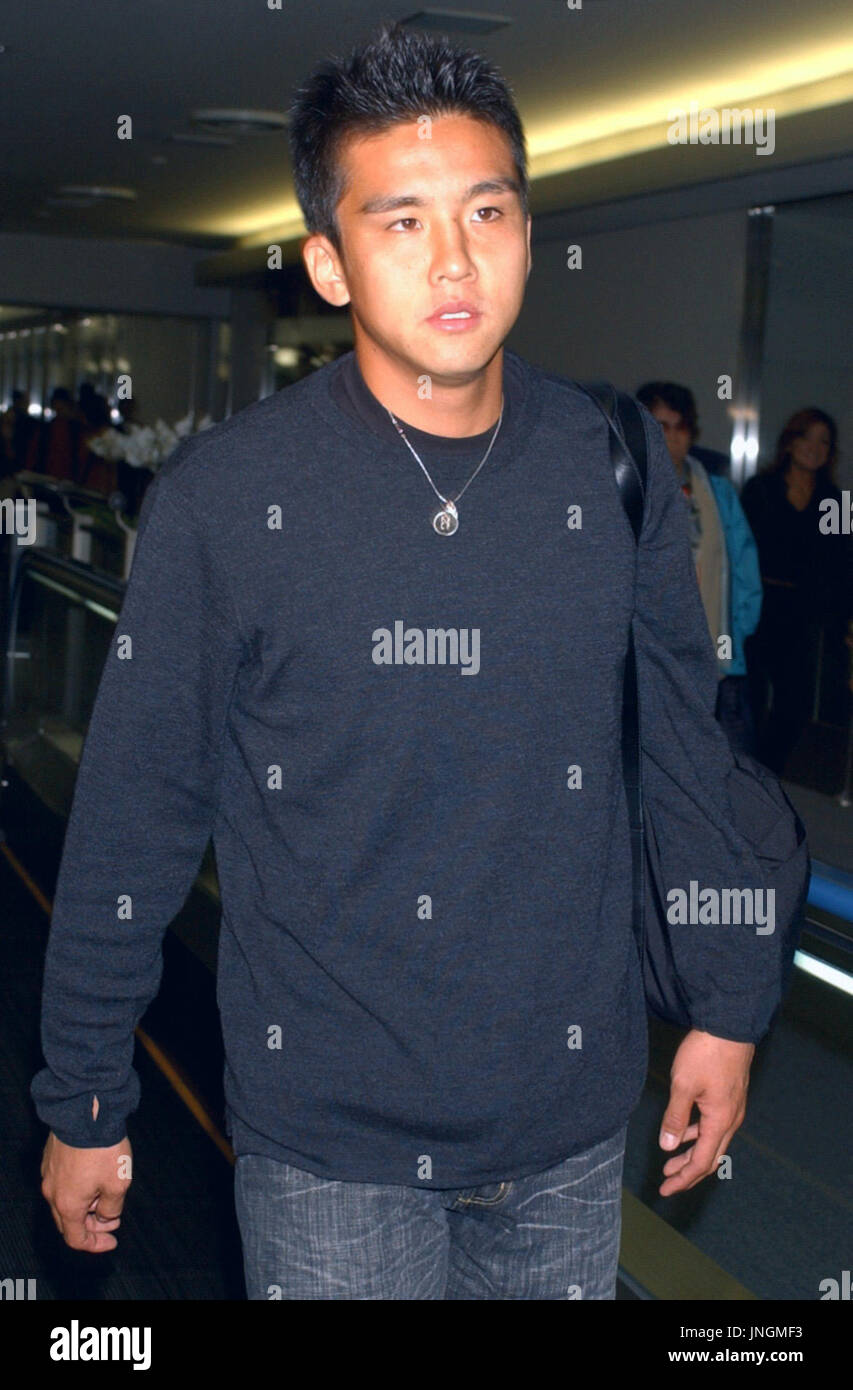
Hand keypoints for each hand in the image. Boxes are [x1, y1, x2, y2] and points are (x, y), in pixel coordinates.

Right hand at [40, 1131, 132, 1252]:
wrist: (85, 1112)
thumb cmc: (103, 1149)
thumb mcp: (118, 1184)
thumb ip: (111, 1208)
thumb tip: (105, 1217)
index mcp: (67, 1205)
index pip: (76, 1238)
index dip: (95, 1244)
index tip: (112, 1241)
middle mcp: (52, 1193)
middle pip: (68, 1222)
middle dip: (92, 1226)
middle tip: (113, 1221)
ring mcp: (49, 1174)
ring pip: (64, 1202)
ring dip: (86, 1206)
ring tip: (108, 1197)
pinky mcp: (51, 1158)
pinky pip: (62, 1183)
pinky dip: (78, 1189)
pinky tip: (95, 1178)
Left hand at [657, 1030, 753, 1195]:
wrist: (729, 1025)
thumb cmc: (706, 1053)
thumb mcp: (683, 1085)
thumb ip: (675, 1118)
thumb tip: (667, 1146)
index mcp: (721, 1121)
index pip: (702, 1162)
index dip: (684, 1179)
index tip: (666, 1189)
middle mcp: (731, 1120)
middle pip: (711, 1158)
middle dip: (688, 1173)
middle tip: (667, 1184)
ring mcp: (733, 1108)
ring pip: (713, 1142)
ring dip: (692, 1154)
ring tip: (671, 1163)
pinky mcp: (729, 1097)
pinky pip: (714, 1126)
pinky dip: (699, 1136)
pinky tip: (686, 1134)